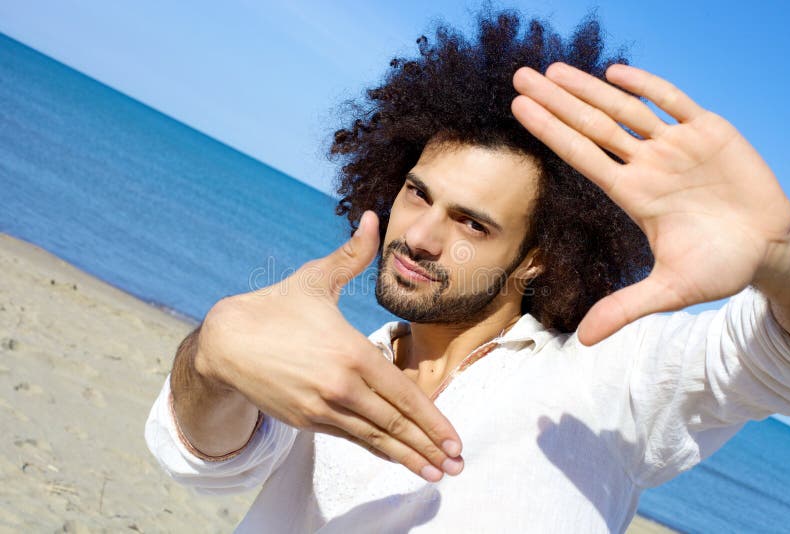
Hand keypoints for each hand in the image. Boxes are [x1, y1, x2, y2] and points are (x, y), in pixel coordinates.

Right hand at [194, 211, 462, 481]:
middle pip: (395, 422)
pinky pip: (351, 439)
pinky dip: (376, 450)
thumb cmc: (275, 307)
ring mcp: (322, 408)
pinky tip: (395, 459)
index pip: (403, 393)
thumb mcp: (315, 279)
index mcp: (350, 352)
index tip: (454, 438)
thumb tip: (373, 218)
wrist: (224, 342)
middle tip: (457, 465)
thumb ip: (352, 255)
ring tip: (434, 473)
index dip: (432, 419)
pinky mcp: (306, 421)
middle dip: (429, 446)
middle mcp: (341, 386)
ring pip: (375, 438)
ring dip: (407, 458)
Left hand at [511, 62, 789, 344]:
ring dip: (590, 89)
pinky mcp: (711, 133)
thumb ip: (626, 308)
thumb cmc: (719, 268)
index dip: (550, 132)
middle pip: (593, 127)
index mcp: (634, 195)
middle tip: (519, 76)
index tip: (518, 109)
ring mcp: (677, 147)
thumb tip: (584, 341)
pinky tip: (617, 72)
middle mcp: (648, 166)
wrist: (769, 250)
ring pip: (626, 109)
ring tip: (554, 69)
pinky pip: (676, 102)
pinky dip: (649, 87)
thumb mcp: (671, 291)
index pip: (581, 156)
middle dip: (556, 102)